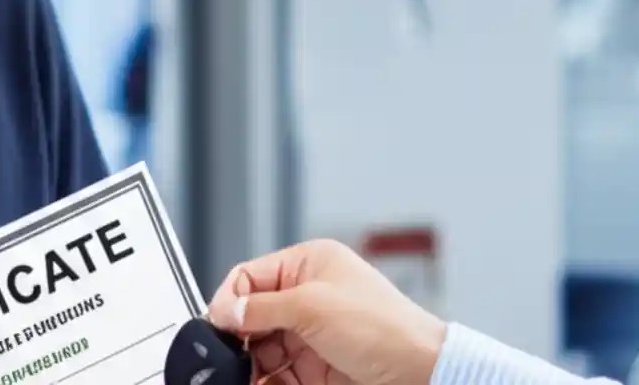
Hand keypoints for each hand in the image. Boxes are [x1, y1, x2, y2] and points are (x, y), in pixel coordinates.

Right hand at [206, 239, 446, 384]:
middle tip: (228, 357)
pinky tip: (266, 384)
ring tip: (246, 376)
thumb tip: (224, 310)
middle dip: (240, 338)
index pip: (250, 276)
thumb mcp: (312, 307)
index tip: (217, 326)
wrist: (422, 373)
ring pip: (263, 349)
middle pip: (253, 316)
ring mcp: (313, 332)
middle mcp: (309, 295)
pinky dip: (269, 381)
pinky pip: (280, 373)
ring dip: (252, 365)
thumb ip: (261, 307)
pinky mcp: (318, 365)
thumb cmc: (385, 328)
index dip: (230, 301)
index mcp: (309, 264)